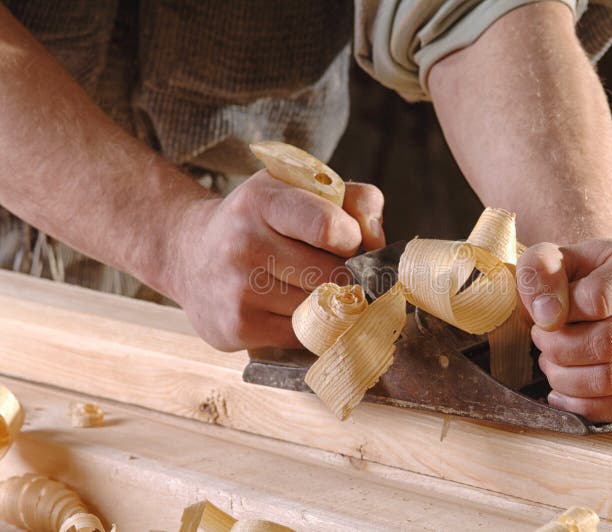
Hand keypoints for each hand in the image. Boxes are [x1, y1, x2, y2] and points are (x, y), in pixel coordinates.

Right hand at [169, 169, 385, 350]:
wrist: (189, 254)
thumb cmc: (260, 220)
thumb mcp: (300, 189)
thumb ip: (354, 201)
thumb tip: (379, 244)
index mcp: (262, 201)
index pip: (330, 229)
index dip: (354, 240)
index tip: (349, 242)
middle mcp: (243, 244)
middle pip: (333, 276)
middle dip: (348, 276)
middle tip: (339, 270)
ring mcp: (237, 290)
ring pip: (321, 310)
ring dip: (330, 304)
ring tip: (311, 287)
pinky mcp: (237, 327)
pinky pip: (302, 336)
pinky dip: (309, 326)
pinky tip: (292, 307)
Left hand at [516, 239, 611, 421]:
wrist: (599, 293)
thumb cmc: (573, 275)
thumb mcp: (547, 258)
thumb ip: (539, 274)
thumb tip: (548, 316)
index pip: (597, 299)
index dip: (559, 313)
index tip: (544, 315)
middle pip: (607, 344)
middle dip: (559, 349)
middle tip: (543, 342)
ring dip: (567, 378)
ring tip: (552, 363)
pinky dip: (584, 407)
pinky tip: (562, 394)